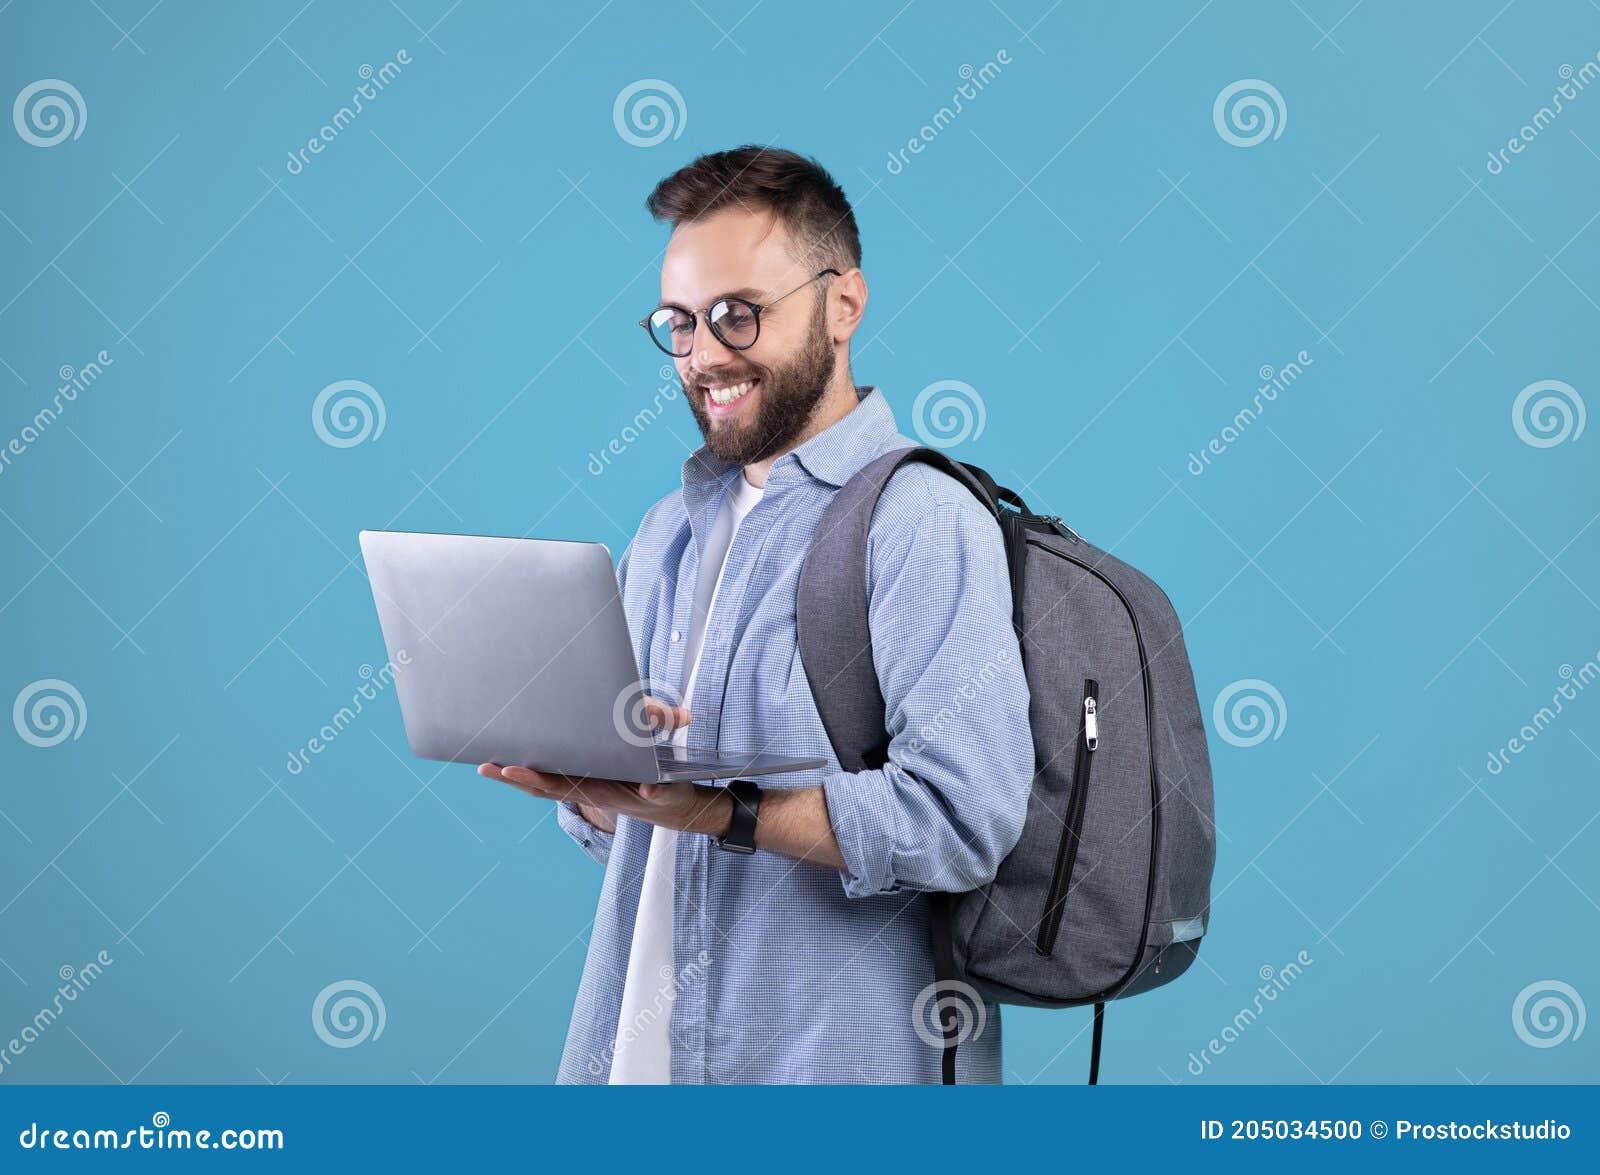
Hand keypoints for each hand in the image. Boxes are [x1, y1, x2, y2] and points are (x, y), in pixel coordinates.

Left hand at [478, 762, 731, 837]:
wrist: (672, 807)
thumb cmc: (669, 795)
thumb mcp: (669, 792)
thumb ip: (660, 790)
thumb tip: (650, 791)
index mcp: (601, 791)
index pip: (562, 785)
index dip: (535, 779)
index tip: (512, 770)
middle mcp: (587, 790)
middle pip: (543, 787)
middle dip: (514, 778)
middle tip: (485, 767)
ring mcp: (585, 786)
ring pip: (543, 784)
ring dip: (516, 777)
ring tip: (486, 765)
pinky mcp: (587, 780)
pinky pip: (553, 778)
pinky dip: (532, 772)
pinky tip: (513, 762)